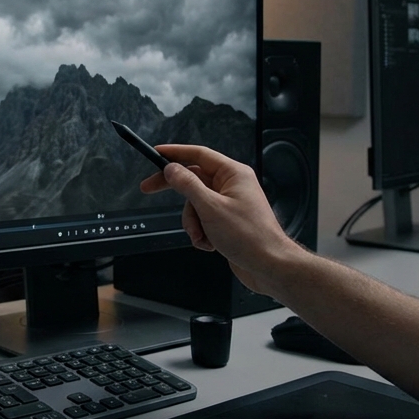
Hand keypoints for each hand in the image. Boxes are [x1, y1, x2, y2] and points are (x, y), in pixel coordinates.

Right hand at [139, 144, 300, 294]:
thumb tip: (172, 169)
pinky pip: (203, 220)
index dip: (175, 153)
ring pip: (195, 204)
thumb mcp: (211, 208)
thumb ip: (188, 185)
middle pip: (193, 179)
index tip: (156, 153)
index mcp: (233, 174)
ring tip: (200, 235)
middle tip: (149, 189)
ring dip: (192, 222)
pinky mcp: (227, 222)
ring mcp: (230, 204)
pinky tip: (209, 244)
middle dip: (176, 192)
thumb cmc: (250, 237)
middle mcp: (232, 186)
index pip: (198, 155)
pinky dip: (201, 232)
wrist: (269, 266)